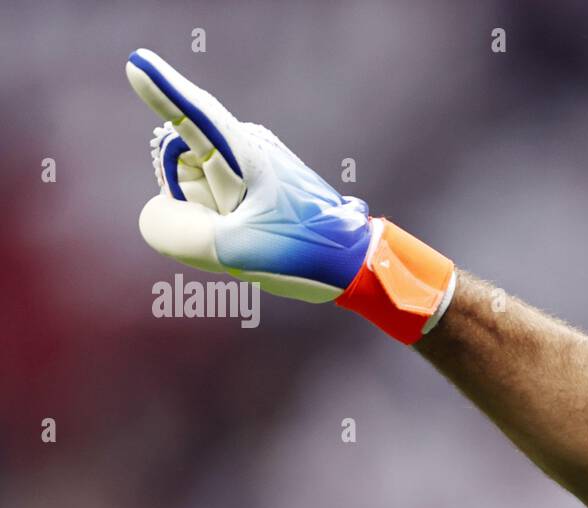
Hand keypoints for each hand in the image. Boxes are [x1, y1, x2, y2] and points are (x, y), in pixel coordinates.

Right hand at [127, 48, 371, 302]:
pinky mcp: (244, 176)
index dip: (162, 91)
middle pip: (177, 161)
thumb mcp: (236, 250)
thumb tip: (155, 212)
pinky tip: (245, 228)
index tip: (137, 62)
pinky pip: (202, 194)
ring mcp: (244, 159)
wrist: (347, 261)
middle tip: (237, 224)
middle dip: (189, 197)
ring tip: (248, 227)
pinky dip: (212, 216)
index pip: (194, 117)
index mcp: (247, 156)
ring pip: (187, 181)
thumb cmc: (301, 253)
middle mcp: (244, 146)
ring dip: (204, 210)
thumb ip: (177, 232)